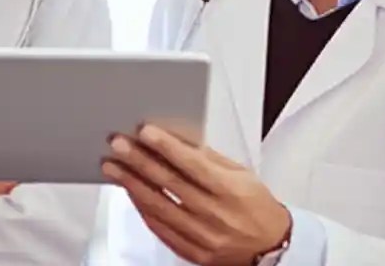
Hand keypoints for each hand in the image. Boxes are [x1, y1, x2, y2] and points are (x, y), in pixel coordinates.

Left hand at [103, 125, 290, 265]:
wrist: (270, 247)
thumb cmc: (257, 207)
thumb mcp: (242, 175)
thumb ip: (209, 159)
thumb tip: (179, 140)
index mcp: (231, 191)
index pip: (193, 165)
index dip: (167, 147)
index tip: (146, 132)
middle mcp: (216, 215)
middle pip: (170, 184)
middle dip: (140, 161)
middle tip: (118, 145)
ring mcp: (203, 236)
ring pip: (159, 207)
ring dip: (132, 184)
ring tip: (114, 167)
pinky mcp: (193, 253)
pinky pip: (160, 229)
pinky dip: (142, 209)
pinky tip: (130, 193)